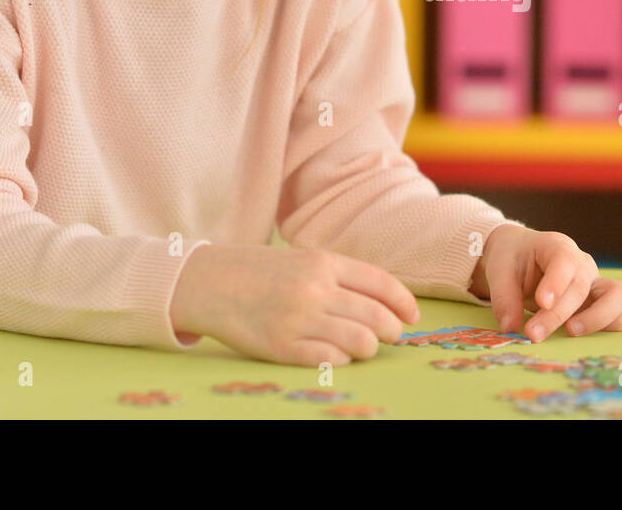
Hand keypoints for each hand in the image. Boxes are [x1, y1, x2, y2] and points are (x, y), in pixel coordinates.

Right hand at [169, 244, 419, 365]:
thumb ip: (340, 276)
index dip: (404, 303)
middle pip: (378, 317)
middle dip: (392, 331)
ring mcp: (299, 319)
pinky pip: (331, 361)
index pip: (382, 284)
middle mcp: (315, 289)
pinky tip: (334, 355)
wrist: (209, 283)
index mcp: (324, 262)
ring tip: (361, 347)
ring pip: (362, 343)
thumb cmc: (261, 272)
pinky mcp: (282, 347)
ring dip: (369, 348)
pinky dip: (341, 360)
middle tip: (390, 336)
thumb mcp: (303, 260)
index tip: (412, 316)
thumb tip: (385, 302)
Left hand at [469, 224, 621, 341]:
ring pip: (619, 296)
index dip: (556, 282)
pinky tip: (588, 335)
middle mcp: (583, 264)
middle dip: (559, 314)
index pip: (564, 260)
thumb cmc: (513, 260)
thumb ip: (504, 299)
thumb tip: (510, 328)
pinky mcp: (602, 302)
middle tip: (534, 333)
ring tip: (571, 332)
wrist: (523, 256)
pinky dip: (615, 324)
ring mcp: (596, 283)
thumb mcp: (499, 271)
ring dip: (600, 318)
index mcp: (557, 247)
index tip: (541, 303)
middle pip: (582, 287)